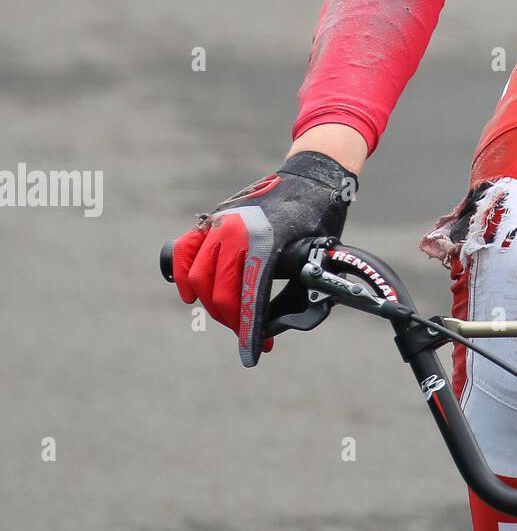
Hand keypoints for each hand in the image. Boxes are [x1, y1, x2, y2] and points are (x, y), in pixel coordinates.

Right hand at [172, 151, 357, 366]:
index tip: (252, 355)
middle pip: (222, 293)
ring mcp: (222, 223)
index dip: (249, 330)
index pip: (249, 297)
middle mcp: (238, 232)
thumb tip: (288, 321)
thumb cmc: (319, 216)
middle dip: (234, 322)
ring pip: (199, 278)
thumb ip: (298, 284)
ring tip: (232, 318)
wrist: (313, 175)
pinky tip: (192, 296)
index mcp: (266, 241)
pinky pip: (186, 250)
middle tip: (250, 336)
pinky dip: (183, 275)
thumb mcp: (316, 253)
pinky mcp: (215, 219)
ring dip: (213, 305)